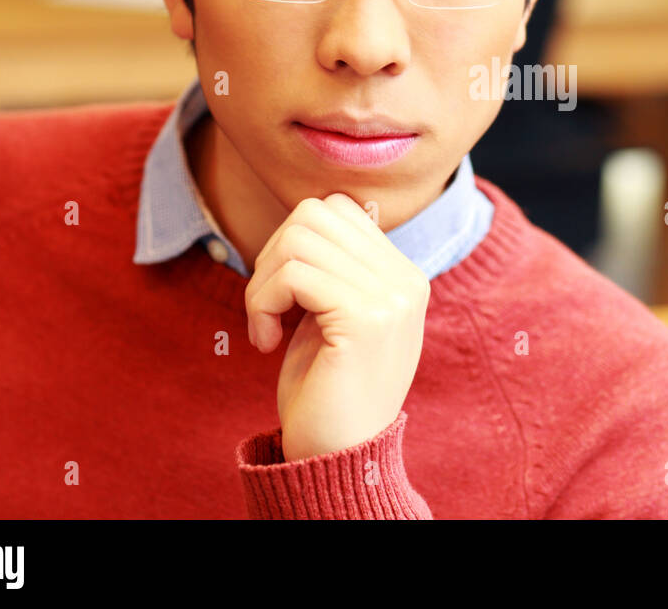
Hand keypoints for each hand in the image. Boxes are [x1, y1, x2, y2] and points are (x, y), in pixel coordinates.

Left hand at [244, 193, 430, 460]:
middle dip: (272, 256)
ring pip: (299, 237)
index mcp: (403, 276)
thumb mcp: (336, 317)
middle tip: (268, 309)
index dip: (292, 242)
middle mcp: (405, 280)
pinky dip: (263, 303)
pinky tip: (266, 342)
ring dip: (263, 282)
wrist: (341, 458)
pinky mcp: (364, 319)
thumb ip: (335, 269)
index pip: (337, 209)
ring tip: (266, 326)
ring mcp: (390, 298)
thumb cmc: (326, 391)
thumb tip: (303, 218)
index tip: (283, 295)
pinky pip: (293, 275)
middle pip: (314, 214)